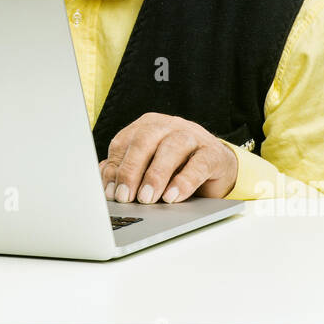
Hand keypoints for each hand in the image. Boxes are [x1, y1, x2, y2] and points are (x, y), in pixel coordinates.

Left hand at [99, 112, 238, 203]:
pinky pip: (199, 164)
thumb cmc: (176, 168)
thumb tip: (107, 187)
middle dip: (132, 170)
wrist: (216, 167)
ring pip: (171, 148)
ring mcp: (193, 136)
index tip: (112, 193)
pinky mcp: (213, 153)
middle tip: (127, 197)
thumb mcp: (147, 169)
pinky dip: (184, 181)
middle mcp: (168, 125)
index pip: (123, 142)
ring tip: (147, 198)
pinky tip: (173, 196)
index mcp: (146, 126)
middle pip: (144, 141)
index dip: (115, 169)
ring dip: (156, 175)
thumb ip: (125, 172)